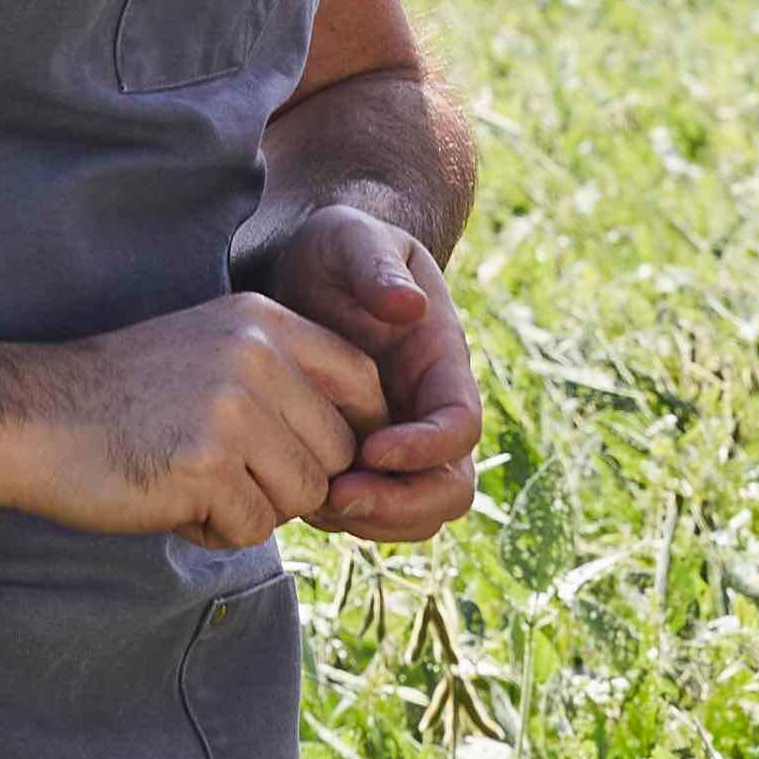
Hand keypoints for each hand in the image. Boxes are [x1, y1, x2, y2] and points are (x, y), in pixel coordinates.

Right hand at [0, 289, 386, 543]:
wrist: (28, 415)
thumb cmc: (121, 397)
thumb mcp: (211, 351)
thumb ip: (283, 379)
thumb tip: (362, 447)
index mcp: (265, 320)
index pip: (363, 382)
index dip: (351, 433)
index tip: (315, 458)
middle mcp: (259, 354)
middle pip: (339, 452)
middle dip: (294, 481)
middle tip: (229, 478)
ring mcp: (234, 408)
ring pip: (303, 496)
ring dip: (255, 509)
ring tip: (193, 486)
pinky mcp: (206, 465)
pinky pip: (254, 528)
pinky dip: (217, 531)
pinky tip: (171, 504)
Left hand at [232, 196, 485, 549]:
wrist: (310, 268)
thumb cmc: (335, 248)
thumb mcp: (351, 239)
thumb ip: (377, 267)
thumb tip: (410, 307)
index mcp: (442, 360)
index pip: (461, 425)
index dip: (425, 449)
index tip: (369, 449)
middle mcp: (431, 409)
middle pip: (450, 488)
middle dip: (400, 504)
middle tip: (336, 496)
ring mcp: (404, 438)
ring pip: (417, 512)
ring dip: (371, 519)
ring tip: (312, 499)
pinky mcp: (367, 458)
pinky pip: (375, 510)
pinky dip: (344, 517)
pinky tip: (297, 491)